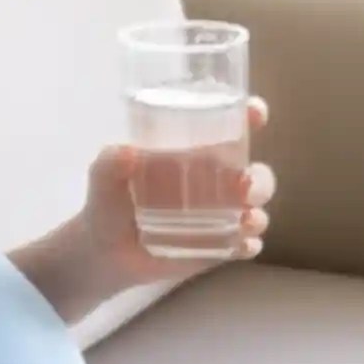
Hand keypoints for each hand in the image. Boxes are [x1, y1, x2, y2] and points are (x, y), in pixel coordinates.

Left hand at [81, 96, 276, 287]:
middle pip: (255, 174)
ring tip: (243, 220)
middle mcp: (215, 182)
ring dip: (256, 214)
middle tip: (243, 187)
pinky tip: (240, 245)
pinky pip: (246, 245)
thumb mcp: (103, 177)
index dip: (250, 116)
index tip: (256, 112)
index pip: (232, 129)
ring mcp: (221, 216)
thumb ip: (110, 162)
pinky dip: (248, 244)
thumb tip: (127, 152)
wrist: (106, 251)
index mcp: (195, 154)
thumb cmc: (110, 202)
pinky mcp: (220, 246)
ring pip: (255, 210)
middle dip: (259, 180)